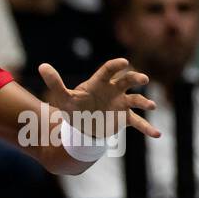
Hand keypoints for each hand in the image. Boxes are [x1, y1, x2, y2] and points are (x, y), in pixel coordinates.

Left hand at [39, 58, 161, 139]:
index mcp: (100, 83)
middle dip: (136, 79)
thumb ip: (55, 83)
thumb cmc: (74, 108)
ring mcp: (121, 104)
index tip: (124, 63)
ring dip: (145, 102)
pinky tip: (157, 134)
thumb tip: (41, 66)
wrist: (82, 126)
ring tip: (151, 106)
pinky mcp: (124, 118)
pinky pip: (138, 122)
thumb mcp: (63, 98)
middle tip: (142, 79)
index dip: (116, 66)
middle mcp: (114, 90)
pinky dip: (147, 128)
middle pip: (128, 81)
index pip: (109, 71)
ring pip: (136, 100)